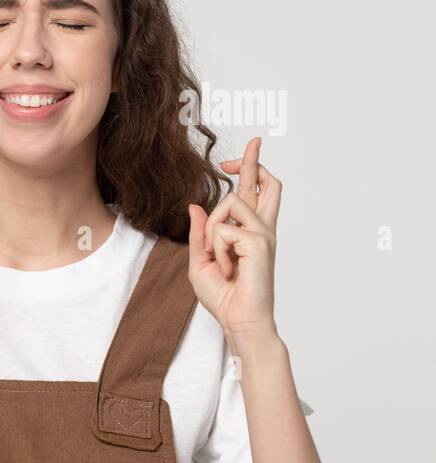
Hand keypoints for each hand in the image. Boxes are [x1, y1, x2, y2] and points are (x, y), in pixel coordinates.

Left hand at [187, 136, 280, 343]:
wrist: (236, 319)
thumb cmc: (223, 295)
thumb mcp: (200, 260)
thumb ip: (199, 233)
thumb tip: (195, 205)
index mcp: (249, 232)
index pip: (255, 193)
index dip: (250, 169)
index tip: (241, 154)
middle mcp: (261, 229)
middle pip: (266, 183)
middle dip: (255, 161)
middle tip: (254, 142)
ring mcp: (263, 234)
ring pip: (230, 203)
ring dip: (213, 231)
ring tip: (220, 261)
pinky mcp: (260, 242)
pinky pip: (224, 229)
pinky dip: (216, 249)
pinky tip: (226, 268)